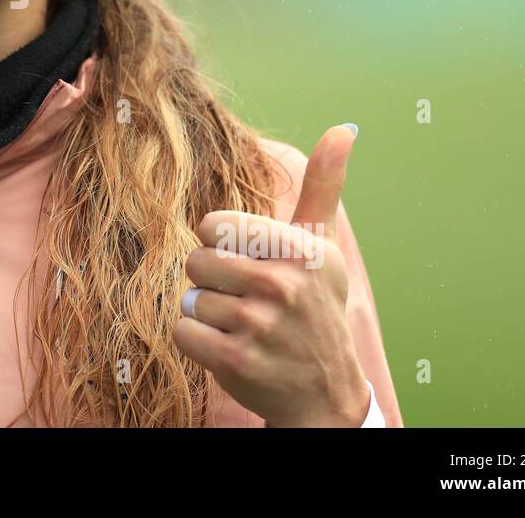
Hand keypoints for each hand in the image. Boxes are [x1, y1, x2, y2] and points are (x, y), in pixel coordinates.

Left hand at [173, 123, 369, 426]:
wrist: (325, 394)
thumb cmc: (316, 309)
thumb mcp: (323, 248)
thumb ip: (323, 187)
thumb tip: (343, 129)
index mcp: (300, 251)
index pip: (216, 226)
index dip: (221, 244)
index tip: (247, 262)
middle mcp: (284, 286)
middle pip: (196, 260)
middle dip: (211, 280)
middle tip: (244, 300)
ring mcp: (260, 326)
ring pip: (189, 298)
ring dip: (207, 314)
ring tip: (242, 327)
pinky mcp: (235, 362)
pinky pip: (181, 331)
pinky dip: (196, 342)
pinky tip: (229, 349)